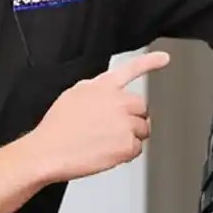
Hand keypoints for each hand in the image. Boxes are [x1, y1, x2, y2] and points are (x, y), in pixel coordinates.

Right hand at [24, 51, 170, 182]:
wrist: (48, 151)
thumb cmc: (56, 129)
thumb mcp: (74, 96)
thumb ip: (97, 93)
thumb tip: (109, 98)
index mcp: (102, 87)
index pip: (131, 69)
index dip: (150, 62)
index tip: (164, 58)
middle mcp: (117, 101)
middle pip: (142, 108)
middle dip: (133, 119)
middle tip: (115, 131)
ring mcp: (124, 122)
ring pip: (142, 130)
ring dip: (129, 137)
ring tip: (105, 143)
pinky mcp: (127, 143)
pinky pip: (137, 149)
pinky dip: (125, 154)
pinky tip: (106, 152)